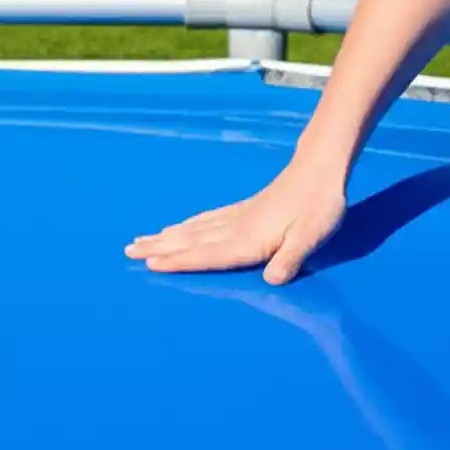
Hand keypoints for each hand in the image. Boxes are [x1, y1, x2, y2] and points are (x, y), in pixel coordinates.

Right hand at [125, 157, 346, 284]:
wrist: (320, 170)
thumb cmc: (320, 206)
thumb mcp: (311, 236)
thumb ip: (291, 258)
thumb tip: (273, 280)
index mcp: (249, 239)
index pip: (209, 253)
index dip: (181, 260)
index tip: (151, 263)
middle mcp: (236, 227)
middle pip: (191, 240)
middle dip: (159, 247)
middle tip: (128, 250)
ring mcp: (237, 216)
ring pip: (194, 229)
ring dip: (167, 236)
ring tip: (142, 239)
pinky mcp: (243, 209)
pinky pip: (205, 220)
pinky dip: (187, 225)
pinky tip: (178, 226)